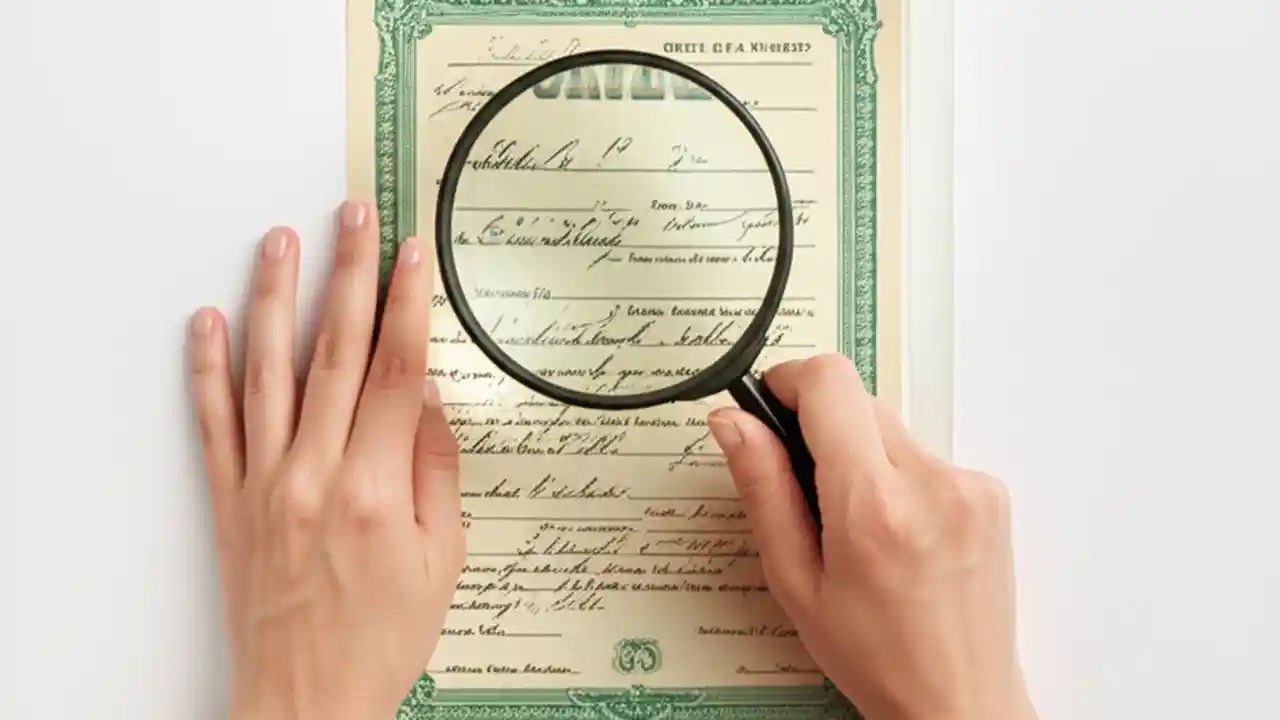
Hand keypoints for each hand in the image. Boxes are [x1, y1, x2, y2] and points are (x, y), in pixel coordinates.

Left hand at [187, 200, 464, 719]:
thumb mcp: (445, 560)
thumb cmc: (383, 638)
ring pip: (270, 373)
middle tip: (352, 216)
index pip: (398, 373)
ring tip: (279, 241)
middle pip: (336, 354)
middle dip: (347, 275)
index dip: (408, 305)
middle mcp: (317, 476)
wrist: (307, 702)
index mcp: (380, 490)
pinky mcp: (232, 502)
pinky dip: (207, 368)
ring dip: (275, 299)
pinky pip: (215, 423)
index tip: (412, 254)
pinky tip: (205, 321)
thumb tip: (426, 398)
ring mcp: (267, 484)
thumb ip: (436, 471)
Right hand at [706, 355, 1035, 719]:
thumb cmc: (875, 656)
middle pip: (859, 400)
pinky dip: (903, 478)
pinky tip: (900, 534)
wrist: (959, 700)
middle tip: (810, 492)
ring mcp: (970, 485)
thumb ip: (763, 489)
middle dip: (823, 429)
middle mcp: (931, 483)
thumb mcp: (795, 580)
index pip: (830, 383)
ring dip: (865, 457)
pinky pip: (927, 455)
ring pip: (892, 428)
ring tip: (860, 528)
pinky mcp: (991, 492)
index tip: (772, 403)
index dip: (790, 381)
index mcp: (872, 507)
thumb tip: (734, 422)